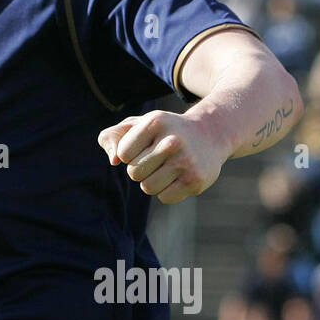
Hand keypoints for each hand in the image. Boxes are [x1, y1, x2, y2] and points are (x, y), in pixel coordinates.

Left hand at [97, 110, 227, 204]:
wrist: (208, 135)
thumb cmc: (162, 131)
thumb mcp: (136, 125)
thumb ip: (111, 137)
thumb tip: (113, 160)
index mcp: (155, 122)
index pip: (123, 154)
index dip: (129, 154)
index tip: (144, 145)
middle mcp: (172, 141)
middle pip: (134, 173)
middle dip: (140, 169)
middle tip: (157, 158)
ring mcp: (186, 161)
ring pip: (148, 188)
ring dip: (152, 182)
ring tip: (167, 167)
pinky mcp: (196, 180)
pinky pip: (165, 198)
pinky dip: (167, 191)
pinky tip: (178, 176)